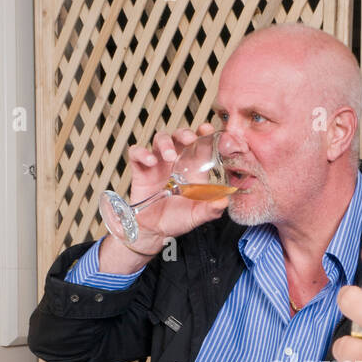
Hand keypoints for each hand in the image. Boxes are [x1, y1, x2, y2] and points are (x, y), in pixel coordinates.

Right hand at [101, 123, 228, 253]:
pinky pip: (137, 153)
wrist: (154, 231)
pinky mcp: (141, 170)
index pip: (199, 144)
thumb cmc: (177, 220)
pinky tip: (150, 161)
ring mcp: (158, 164)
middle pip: (179, 136)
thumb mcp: (197, 216)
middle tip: (190, 139)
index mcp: (193, 168)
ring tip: (169, 156)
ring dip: (165, 142)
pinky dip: (142, 153)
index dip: (204, 134)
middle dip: (184, 133)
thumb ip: (211, 209)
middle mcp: (176, 162)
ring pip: (160, 139)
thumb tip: (224, 201)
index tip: (208, 130)